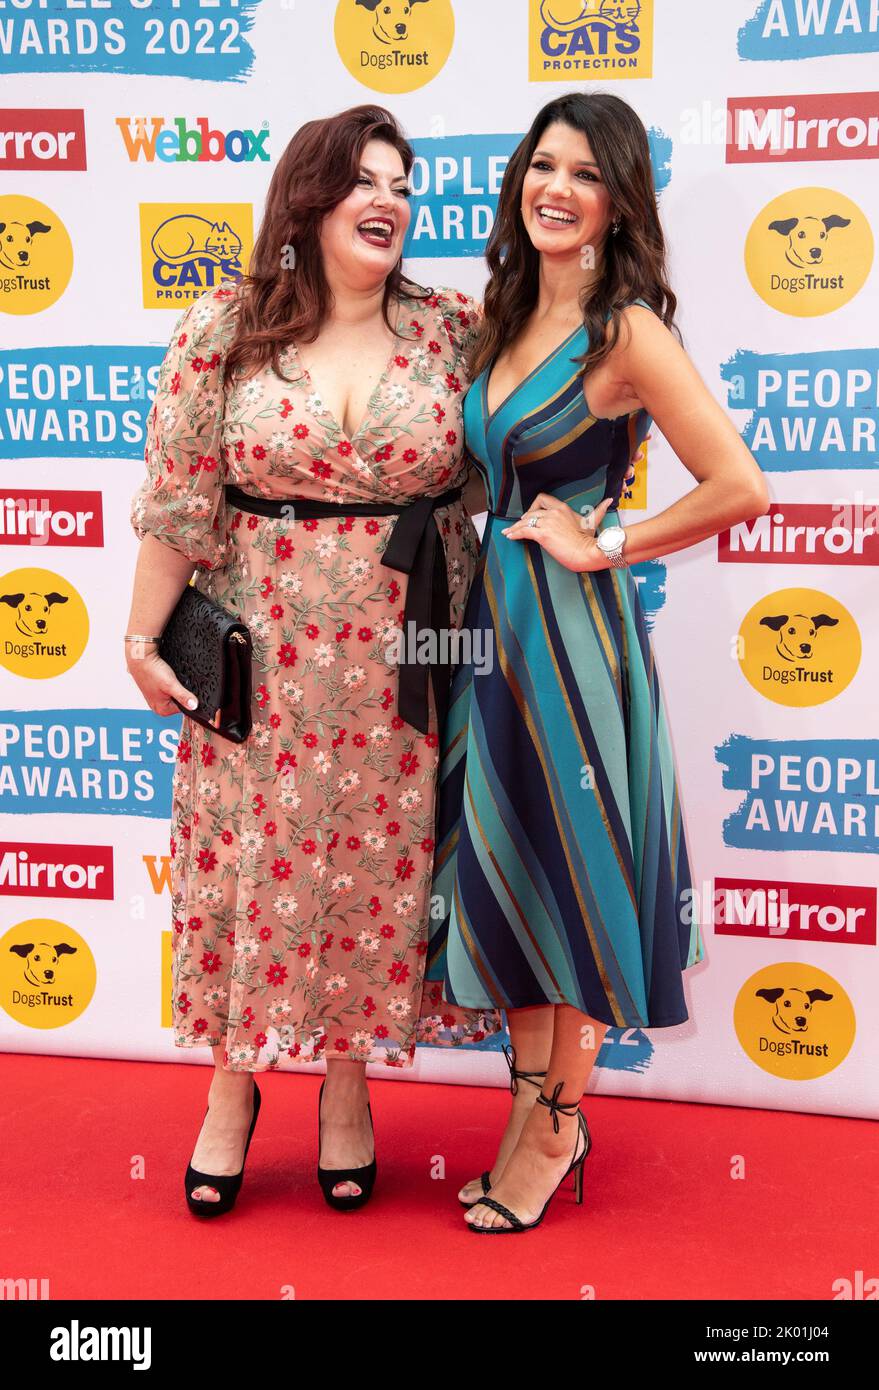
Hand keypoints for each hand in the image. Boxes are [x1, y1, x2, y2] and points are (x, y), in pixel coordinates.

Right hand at [126, 646, 198, 716]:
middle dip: (181, 691)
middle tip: (174, 681)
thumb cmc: (151, 671)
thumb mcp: (171, 684)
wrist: (140, 658)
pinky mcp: (155, 689)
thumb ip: (183, 696)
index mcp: (162, 710)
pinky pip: (168, 688)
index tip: (185, 688)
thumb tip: (193, 706)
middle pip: (179, 701)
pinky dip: (170, 682)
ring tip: (169, 677)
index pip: (184, 708)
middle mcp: (158, 706)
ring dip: (176, 686)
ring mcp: (156, 697)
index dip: (188, 697)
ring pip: (174, 693)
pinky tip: (167, 676)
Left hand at [501, 494, 615, 571]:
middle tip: (518, 526)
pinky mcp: (542, 534)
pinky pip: (524, 531)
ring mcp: (547, 523)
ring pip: (525, 521)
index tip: (530, 514)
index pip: (542, 499)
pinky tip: (510, 537)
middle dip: (523, 519)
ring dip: (515, 527)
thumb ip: (599, 510)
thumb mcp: (593, 522)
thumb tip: (610, 500)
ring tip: (508, 533)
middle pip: (531, 511)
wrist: (588, 552)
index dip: (534, 506)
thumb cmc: (590, 539)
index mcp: (562, 508)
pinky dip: (515, 533)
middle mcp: (553, 512)